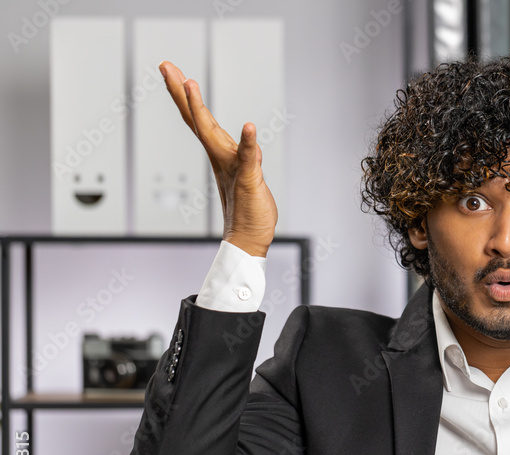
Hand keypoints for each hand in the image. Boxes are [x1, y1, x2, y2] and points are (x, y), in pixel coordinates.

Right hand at [159, 60, 276, 256]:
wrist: (248, 239)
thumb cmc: (247, 211)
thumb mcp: (249, 174)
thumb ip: (247, 155)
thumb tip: (249, 141)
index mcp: (219, 154)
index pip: (198, 120)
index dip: (185, 96)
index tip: (172, 72)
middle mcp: (221, 157)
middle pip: (197, 119)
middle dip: (181, 92)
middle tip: (166, 67)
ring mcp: (231, 167)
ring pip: (212, 133)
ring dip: (199, 109)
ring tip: (188, 83)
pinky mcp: (248, 179)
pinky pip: (248, 158)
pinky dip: (249, 143)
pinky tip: (250, 127)